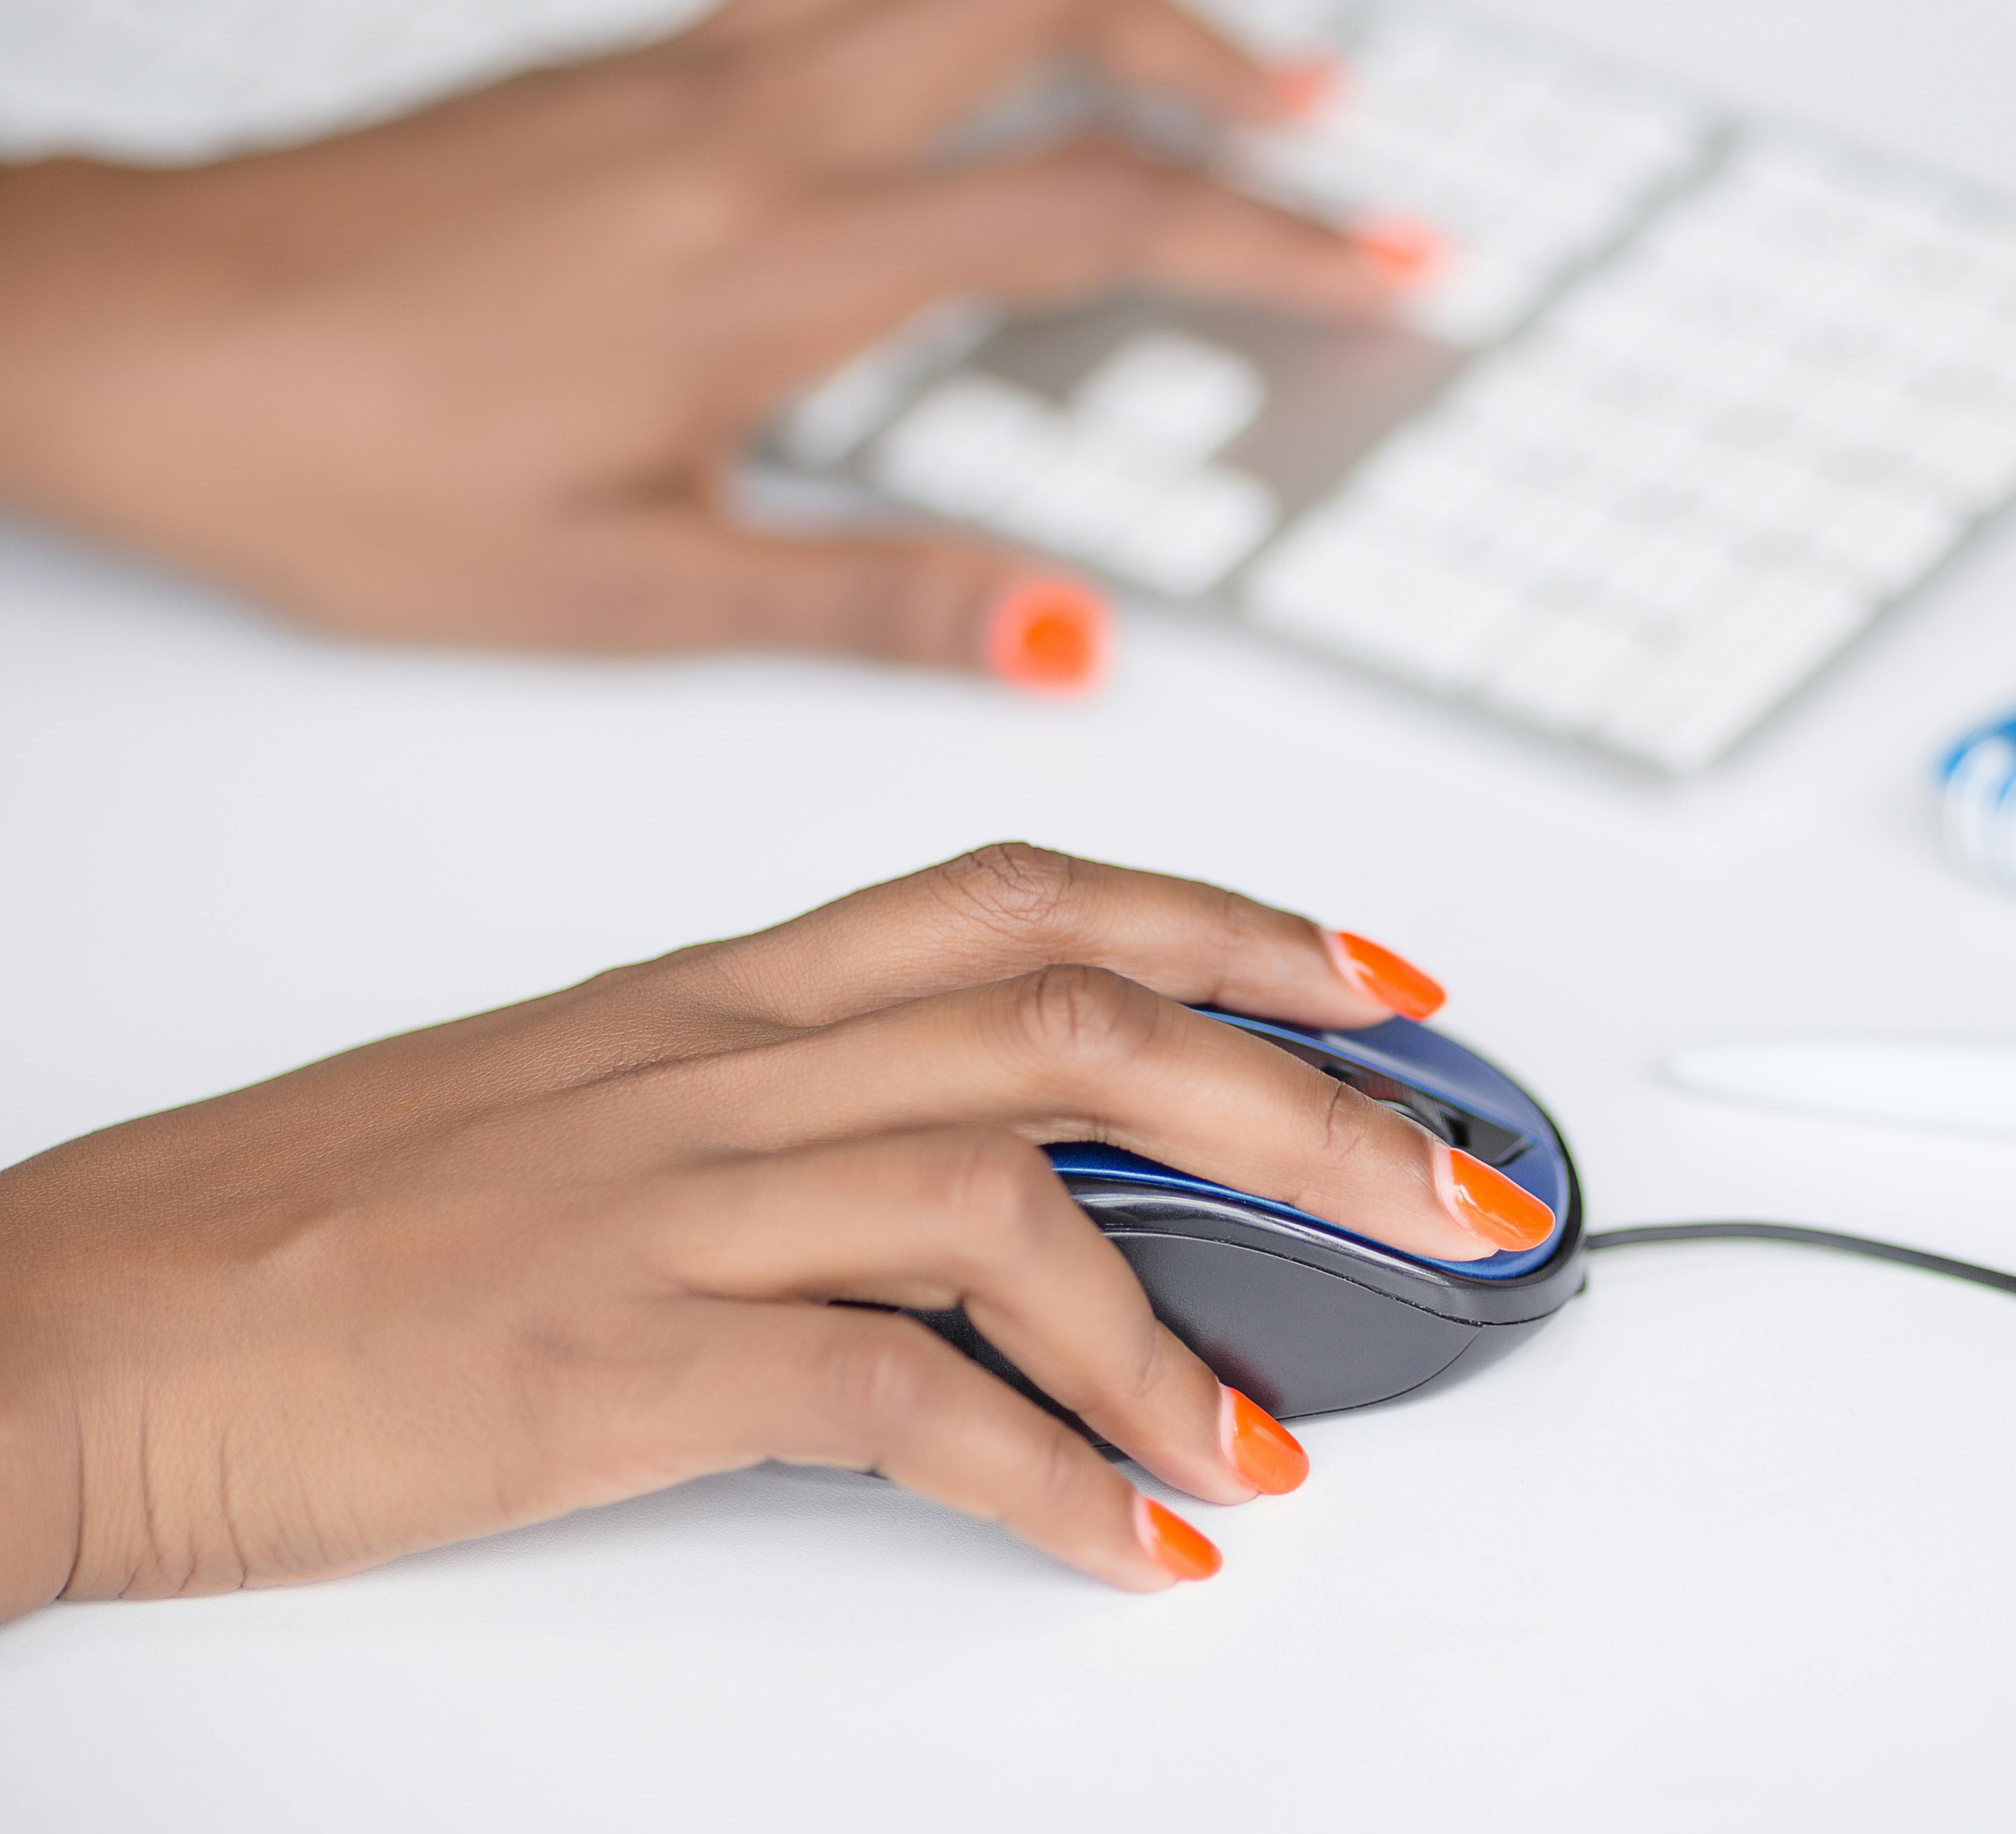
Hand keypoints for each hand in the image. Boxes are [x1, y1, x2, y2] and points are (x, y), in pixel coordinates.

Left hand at [0, 0, 1401, 686]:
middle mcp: (741, 130)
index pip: (1089, 212)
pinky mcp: (615, 66)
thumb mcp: (632, 588)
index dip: (1268, 235)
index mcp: (773, 267)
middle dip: (1214, 49)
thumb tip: (1061, 634)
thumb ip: (872, 597)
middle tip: (1322, 125)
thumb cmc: (336, 464)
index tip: (1385, 260)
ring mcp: (675, 73)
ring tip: (1181, 55)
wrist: (127, 337)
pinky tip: (965, 70)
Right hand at [0, 845, 1541, 1618]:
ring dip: (1184, 1326)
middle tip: (1449, 1183)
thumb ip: (761, 1112)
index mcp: (711, 997)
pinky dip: (1042, 1475)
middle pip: (1082, 1023)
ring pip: (1014, 1192)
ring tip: (1280, 1436)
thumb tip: (952, 1162)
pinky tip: (1127, 1544)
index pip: (1025, 900)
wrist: (66, 1320)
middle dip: (1303, 1103)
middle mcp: (719, 1067)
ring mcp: (669, 1202)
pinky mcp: (615, 1355)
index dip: (1226, 922)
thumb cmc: (303, 1223)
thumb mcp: (568, 1114)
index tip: (1367, 978)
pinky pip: (895, 1398)